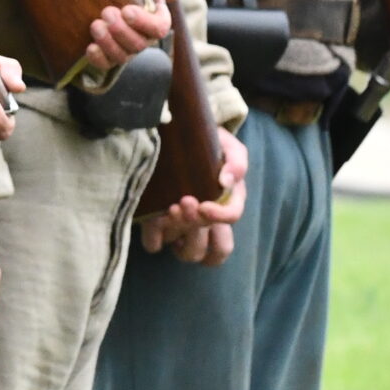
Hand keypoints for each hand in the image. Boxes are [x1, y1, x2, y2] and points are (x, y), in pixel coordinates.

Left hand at [83, 0, 174, 74]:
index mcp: (158, 19)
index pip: (159, 29)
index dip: (143, 23)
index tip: (126, 10)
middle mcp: (144, 37)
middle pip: (138, 45)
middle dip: (121, 31)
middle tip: (107, 12)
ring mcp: (126, 46)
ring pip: (122, 56)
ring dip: (108, 43)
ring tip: (95, 25)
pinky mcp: (108, 52)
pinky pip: (106, 64)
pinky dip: (98, 58)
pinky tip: (90, 47)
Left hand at [140, 127, 249, 263]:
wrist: (175, 136)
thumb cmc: (207, 145)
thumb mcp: (227, 146)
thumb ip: (236, 161)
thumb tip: (227, 181)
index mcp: (227, 204)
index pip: (231, 222)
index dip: (220, 218)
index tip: (204, 205)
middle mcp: (207, 222)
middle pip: (212, 247)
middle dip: (197, 225)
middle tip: (184, 201)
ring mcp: (182, 227)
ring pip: (188, 253)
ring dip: (180, 233)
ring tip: (170, 208)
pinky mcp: (156, 226)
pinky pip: (155, 245)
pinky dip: (154, 238)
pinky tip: (153, 218)